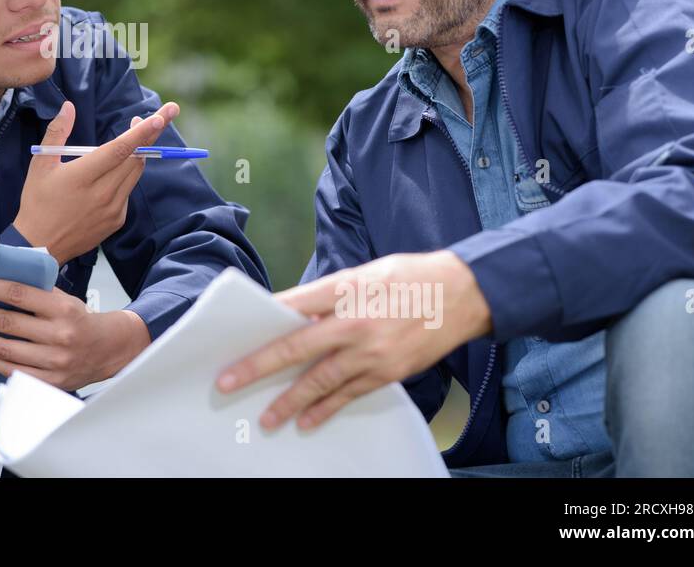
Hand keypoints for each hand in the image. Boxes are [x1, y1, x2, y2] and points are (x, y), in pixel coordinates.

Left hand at [0, 277, 150, 390]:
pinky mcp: (51, 381)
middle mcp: (59, 335)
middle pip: (7, 323)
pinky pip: (14, 371)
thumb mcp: (65, 299)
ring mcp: (54, 361)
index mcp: (63, 308)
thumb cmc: (81, 320)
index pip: (19, 294)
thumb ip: (37, 292)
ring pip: (6, 350)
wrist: (108, 350)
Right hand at [11, 99, 178, 265]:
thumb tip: (69, 106)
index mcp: (83, 176)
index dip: (141, 132)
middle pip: (135, 159)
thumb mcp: (41, 164)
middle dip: (148, 135)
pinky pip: (127, 191)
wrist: (40, 246)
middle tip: (151, 118)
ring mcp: (113, 209)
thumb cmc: (38, 202)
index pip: (120, 150)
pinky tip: (110, 175)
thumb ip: (57, 132)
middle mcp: (102, 194)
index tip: (159, 116)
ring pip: (135, 174)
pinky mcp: (117, 220)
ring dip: (138, 154)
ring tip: (132, 139)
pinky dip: (125, 177)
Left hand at [215, 249, 492, 430]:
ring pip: (321, 380)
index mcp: (345, 289)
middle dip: (259, 367)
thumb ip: (326, 296)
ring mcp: (372, 351)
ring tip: (268, 417)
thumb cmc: (408, 277)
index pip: (292, 306)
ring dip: (290, 401)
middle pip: (296, 348)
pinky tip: (307, 419)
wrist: (463, 293)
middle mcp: (355, 322)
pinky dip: (326, 408)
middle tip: (229, 381)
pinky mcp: (389, 371)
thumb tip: (290, 314)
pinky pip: (350, 394)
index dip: (261, 322)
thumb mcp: (362, 274)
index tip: (234, 337)